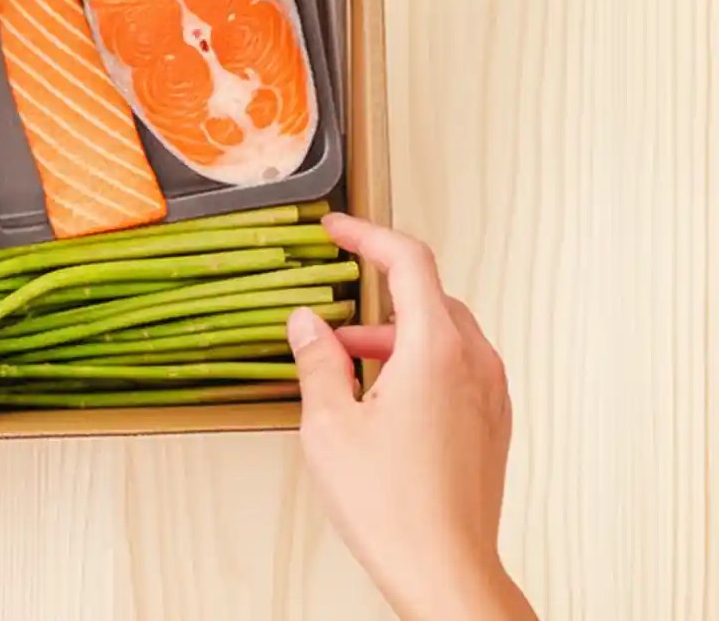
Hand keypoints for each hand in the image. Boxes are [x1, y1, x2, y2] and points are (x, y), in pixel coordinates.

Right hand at [287, 214, 534, 620]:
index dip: (368, 235)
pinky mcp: (492, 423)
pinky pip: (456, 369)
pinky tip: (382, 403)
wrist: (445, 569)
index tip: (339, 230)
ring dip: (393, 339)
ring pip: (442, 336)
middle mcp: (474, 364)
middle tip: (332, 321)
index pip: (408, 261)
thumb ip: (317, 361)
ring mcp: (490, 395)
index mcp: (435, 350)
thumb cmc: (392, 506)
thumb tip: (307, 324)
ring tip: (346, 372)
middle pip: (427, 298)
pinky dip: (417, 366)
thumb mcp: (330, 425)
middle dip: (375, 300)